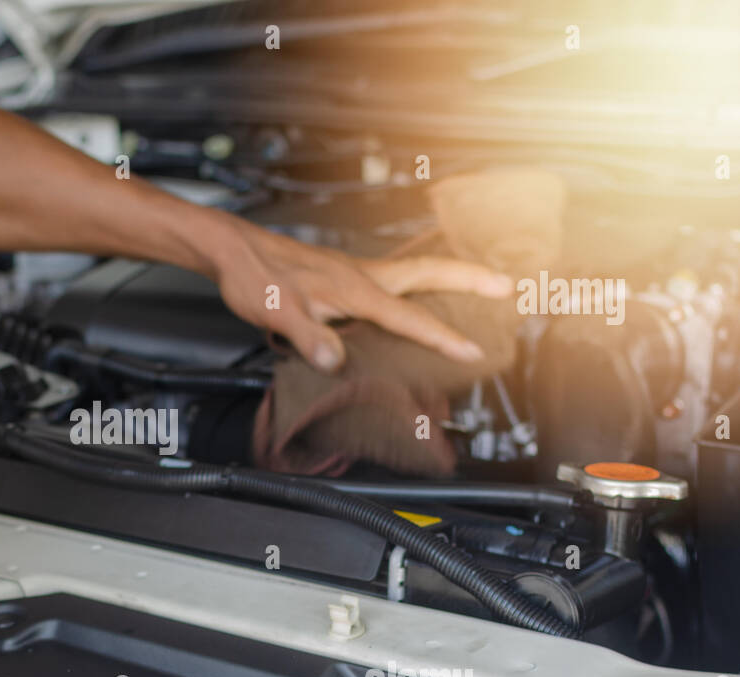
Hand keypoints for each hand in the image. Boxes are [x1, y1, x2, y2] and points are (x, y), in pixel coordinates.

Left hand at [209, 218, 514, 372]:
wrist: (232, 251)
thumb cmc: (253, 276)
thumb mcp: (277, 311)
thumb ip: (308, 337)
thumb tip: (335, 361)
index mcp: (354, 288)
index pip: (408, 316)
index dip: (441, 337)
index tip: (471, 351)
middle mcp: (361, 276)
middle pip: (428, 273)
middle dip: (470, 279)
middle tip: (507, 286)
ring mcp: (353, 274)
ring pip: (413, 272)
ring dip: (448, 277)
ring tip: (479, 287)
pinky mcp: (341, 277)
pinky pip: (391, 280)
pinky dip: (416, 285)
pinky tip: (412, 298)